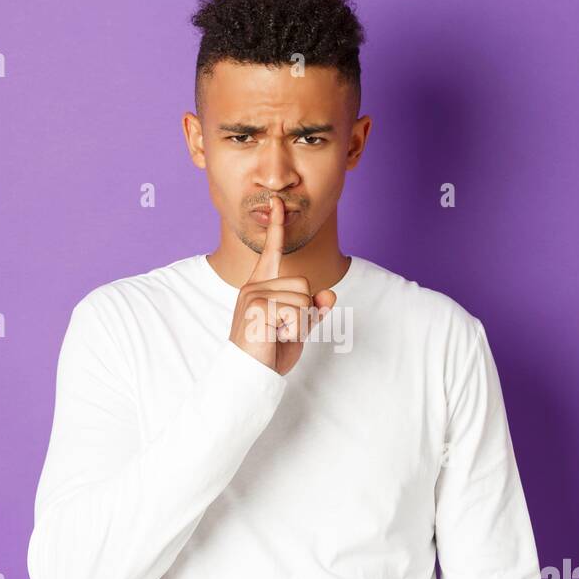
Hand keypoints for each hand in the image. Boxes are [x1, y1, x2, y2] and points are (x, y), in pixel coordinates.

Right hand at [227, 194, 336, 375]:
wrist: (248, 375)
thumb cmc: (269, 352)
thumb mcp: (298, 328)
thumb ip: (313, 311)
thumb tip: (330, 295)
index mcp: (262, 286)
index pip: (272, 251)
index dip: (278, 228)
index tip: (278, 203)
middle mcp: (255, 285)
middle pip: (304, 283)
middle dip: (305, 311)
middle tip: (284, 330)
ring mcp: (254, 295)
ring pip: (303, 298)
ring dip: (300, 323)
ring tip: (278, 334)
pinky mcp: (257, 307)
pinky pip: (297, 311)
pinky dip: (295, 329)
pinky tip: (276, 337)